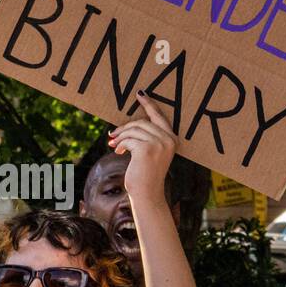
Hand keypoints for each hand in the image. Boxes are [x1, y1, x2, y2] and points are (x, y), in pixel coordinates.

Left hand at [109, 90, 175, 204]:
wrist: (147, 193)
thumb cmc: (146, 174)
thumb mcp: (150, 153)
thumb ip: (146, 137)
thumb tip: (126, 125)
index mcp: (172, 139)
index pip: (159, 117)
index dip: (149, 104)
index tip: (139, 94)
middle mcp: (168, 140)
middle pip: (142, 122)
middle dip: (125, 127)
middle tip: (113, 135)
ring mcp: (159, 144)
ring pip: (133, 129)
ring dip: (120, 137)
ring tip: (114, 145)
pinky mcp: (147, 149)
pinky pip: (128, 139)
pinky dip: (120, 144)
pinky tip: (117, 151)